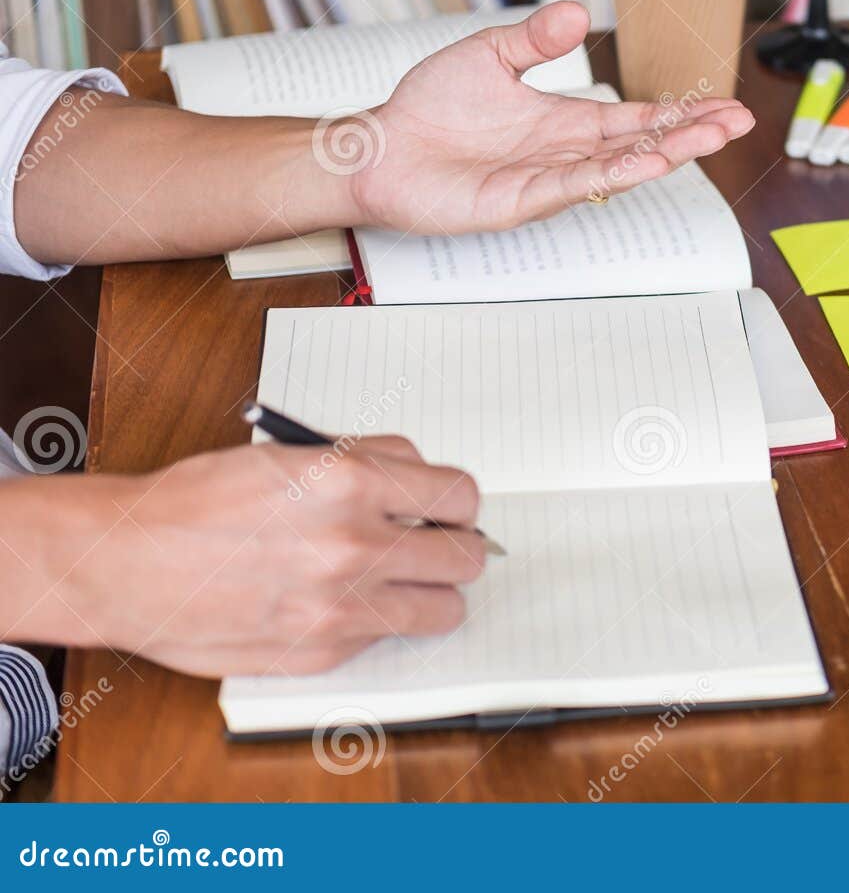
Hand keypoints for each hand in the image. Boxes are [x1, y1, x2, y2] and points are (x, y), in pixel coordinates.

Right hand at [46, 438, 484, 676]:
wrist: (123, 563)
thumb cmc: (194, 503)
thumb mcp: (290, 454)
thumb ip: (365, 462)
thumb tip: (418, 478)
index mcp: (350, 480)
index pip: (460, 495)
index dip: (459, 504)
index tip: (451, 510)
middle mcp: (354, 544)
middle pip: (466, 556)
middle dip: (455, 548)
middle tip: (435, 547)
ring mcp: (340, 604)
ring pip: (444, 609)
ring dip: (431, 593)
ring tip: (403, 582)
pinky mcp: (322, 651)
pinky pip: (385, 637)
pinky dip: (375, 622)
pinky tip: (339, 604)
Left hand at [353, 1, 754, 233]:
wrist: (382, 148)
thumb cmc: (430, 110)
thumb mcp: (490, 56)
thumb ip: (536, 39)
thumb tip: (577, 13)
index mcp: (567, 122)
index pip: (638, 119)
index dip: (682, 114)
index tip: (725, 107)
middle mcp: (566, 153)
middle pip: (642, 144)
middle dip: (691, 134)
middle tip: (736, 123)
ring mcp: (547, 179)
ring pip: (618, 167)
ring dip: (664, 154)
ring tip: (706, 140)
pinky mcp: (520, 200)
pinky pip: (572, 186)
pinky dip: (609, 174)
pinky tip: (643, 163)